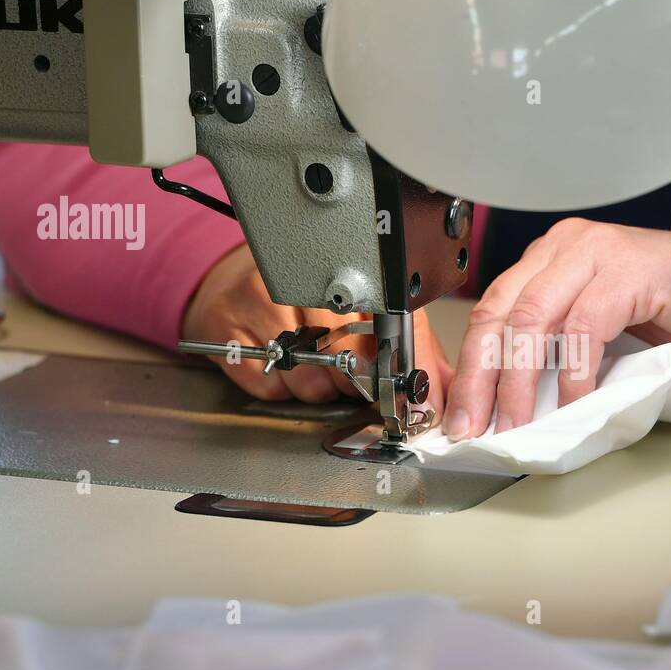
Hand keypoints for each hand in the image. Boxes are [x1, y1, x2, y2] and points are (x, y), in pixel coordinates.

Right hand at [181, 243, 452, 406]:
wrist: (238, 279)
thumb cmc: (313, 298)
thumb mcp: (374, 311)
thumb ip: (416, 349)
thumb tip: (442, 395)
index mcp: (349, 274)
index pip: (380, 325)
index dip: (384, 364)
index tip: (386, 384)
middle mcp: (302, 280)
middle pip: (341, 353)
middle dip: (348, 378)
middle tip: (344, 372)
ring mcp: (260, 299)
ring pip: (304, 372)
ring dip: (314, 386)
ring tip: (312, 366)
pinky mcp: (227, 324)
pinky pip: (266, 381)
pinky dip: (279, 388)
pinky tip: (282, 367)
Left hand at [442, 218, 670, 439]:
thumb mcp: (602, 326)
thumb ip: (558, 347)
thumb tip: (514, 403)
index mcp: (550, 256)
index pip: (491, 310)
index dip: (470, 367)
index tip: (462, 415)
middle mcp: (564, 247)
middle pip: (500, 315)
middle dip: (480, 379)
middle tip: (475, 428)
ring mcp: (595, 254)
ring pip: (532, 321)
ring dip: (519, 383)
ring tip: (517, 425)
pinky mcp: (627, 273)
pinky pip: (583, 330)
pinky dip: (573, 374)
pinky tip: (573, 404)